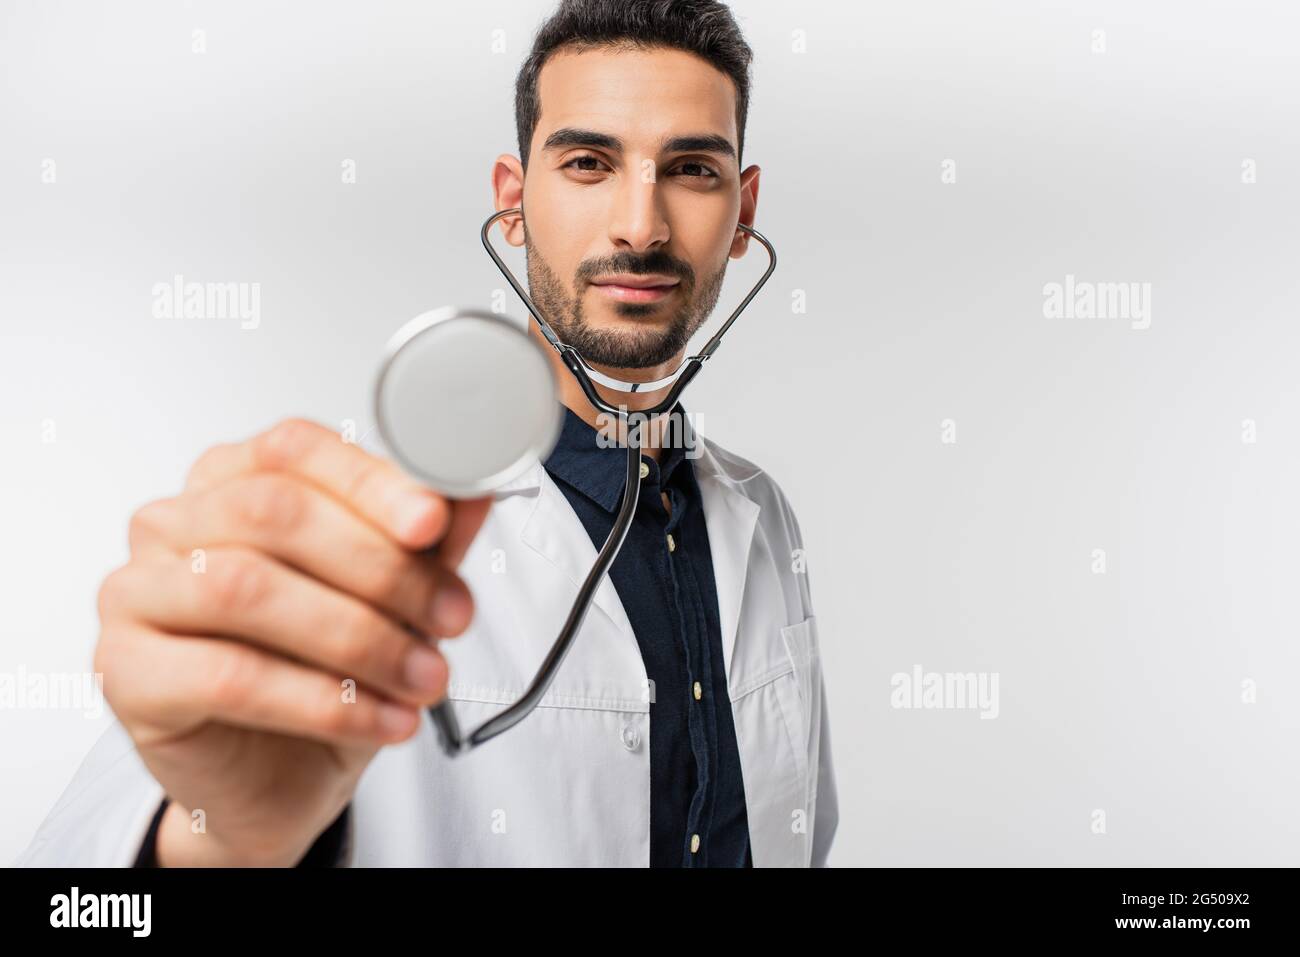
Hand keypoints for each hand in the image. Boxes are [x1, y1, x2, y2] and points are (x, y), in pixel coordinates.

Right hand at [94, 418, 491, 865]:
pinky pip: (230, 676)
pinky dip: (324, 700)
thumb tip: (472, 489)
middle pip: (275, 513)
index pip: (295, 449)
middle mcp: (173, 524)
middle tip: (451, 617)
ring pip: (248, 589)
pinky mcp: (126, 672)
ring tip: (427, 678)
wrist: (279, 782)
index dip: (371, 482)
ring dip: (360, 637)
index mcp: (231, 481)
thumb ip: (425, 542)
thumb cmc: (326, 673)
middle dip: (381, 568)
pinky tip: (384, 720)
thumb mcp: (393, 600)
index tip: (435, 522)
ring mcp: (136, 594)